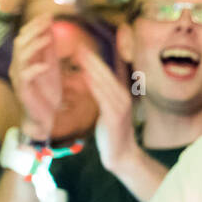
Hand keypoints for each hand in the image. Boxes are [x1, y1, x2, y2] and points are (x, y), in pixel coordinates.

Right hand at [9, 15, 60, 138]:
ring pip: (20, 57)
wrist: (45, 118)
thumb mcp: (51, 66)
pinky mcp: (23, 91)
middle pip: (20, 43)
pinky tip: (46, 66)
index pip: (25, 37)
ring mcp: (19, 79)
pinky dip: (36, 69)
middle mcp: (18, 67)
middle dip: (33, 30)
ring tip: (47, 39)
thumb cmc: (47, 93)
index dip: (35, 25)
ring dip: (34, 46)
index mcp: (24, 60)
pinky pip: (26, 77)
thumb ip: (49, 50)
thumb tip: (51, 27)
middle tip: (46, 21)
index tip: (48, 15)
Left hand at [78, 49, 135, 173]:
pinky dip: (94, 84)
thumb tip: (91, 82)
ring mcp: (120, 106)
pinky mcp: (115, 116)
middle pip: (106, 73)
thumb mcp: (108, 112)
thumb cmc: (112, 135)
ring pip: (104, 82)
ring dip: (92, 67)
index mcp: (121, 95)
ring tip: (80, 55)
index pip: (108, 73)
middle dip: (92, 59)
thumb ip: (102, 96)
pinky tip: (85, 75)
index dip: (95, 59)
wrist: (122, 156)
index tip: (82, 47)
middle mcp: (123, 97)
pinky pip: (102, 96)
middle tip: (78, 45)